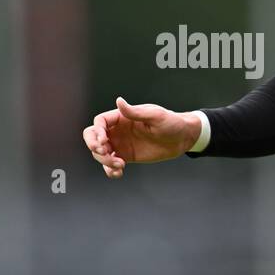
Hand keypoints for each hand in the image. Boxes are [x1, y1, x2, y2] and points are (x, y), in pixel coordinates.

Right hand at [82, 97, 201, 178]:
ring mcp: (121, 144)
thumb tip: (119, 101)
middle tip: (104, 153)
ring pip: (100, 153)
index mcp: (122, 117)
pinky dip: (110, 170)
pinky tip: (118, 173)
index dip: (96, 132)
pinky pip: (111, 165)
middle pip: (93, 137)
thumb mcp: (155, 116)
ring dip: (105, 161)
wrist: (182, 139)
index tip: (103, 142)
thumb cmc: (171, 122)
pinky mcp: (126, 156)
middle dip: (93, 146)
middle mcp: (118, 130)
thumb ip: (135, 112)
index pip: (99, 122)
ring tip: (120, 165)